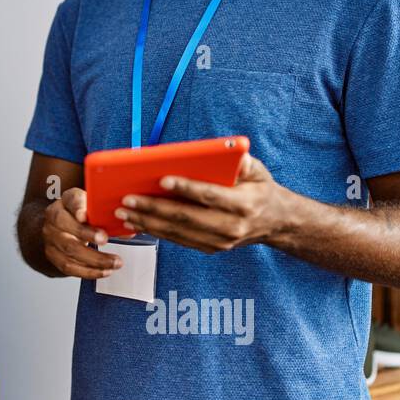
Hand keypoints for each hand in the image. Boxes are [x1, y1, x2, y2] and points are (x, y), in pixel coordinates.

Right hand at [41, 188, 121, 279]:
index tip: (84, 215)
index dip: (77, 207)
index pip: (71, 201)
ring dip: (94, 259)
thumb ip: (106, 215)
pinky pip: (70, 267)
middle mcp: (54, 219)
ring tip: (114, 263)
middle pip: (68, 227)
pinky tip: (104, 271)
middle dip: (87, 235)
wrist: (57, 228)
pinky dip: (89, 271)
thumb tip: (128, 230)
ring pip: (70, 251)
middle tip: (106, 240)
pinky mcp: (54, 256)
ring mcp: (51, 239)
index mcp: (65, 202)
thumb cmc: (78, 216)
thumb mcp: (90, 207)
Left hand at [114, 151, 292, 252]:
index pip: (209, 196)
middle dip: (153, 208)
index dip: (185, 188)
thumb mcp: (258, 170)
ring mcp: (220, 241)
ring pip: (178, 232)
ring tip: (124, 212)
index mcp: (244, 204)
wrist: (276, 222)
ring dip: (147, 222)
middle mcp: (231, 226)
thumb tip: (222, 151)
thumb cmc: (260, 190)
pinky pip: (178, 240)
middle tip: (128, 199)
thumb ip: (241, 161)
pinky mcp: (210, 248)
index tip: (162, 179)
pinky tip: (137, 222)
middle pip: (186, 217)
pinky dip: (155, 231)